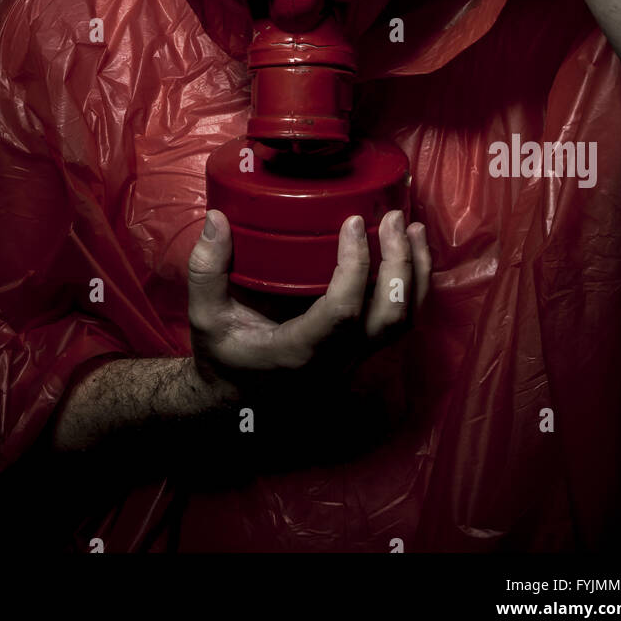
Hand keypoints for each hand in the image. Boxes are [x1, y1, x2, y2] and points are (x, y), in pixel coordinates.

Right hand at [187, 208, 430, 398]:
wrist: (238, 402)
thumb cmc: (223, 358)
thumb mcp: (204, 316)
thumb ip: (207, 268)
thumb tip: (218, 218)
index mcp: (300, 352)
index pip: (342, 312)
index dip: (355, 266)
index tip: (353, 222)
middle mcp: (336, 360)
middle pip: (389, 318)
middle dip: (400, 264)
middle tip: (395, 218)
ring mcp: (354, 358)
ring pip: (404, 323)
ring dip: (415, 273)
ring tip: (416, 229)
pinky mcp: (361, 350)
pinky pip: (400, 322)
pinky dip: (413, 285)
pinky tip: (410, 252)